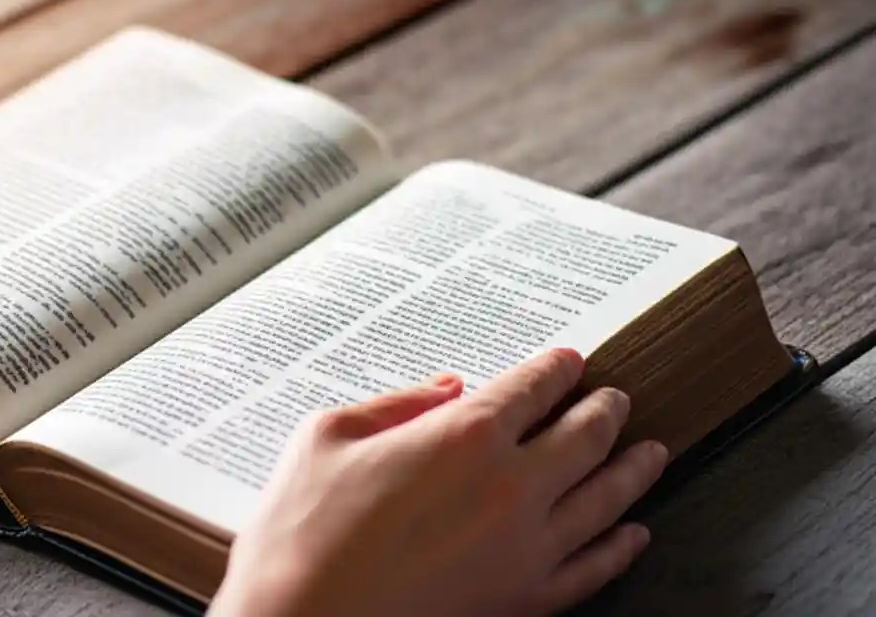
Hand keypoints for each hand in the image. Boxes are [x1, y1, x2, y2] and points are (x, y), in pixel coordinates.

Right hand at [212, 349, 666, 616]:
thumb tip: (444, 389)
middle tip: (617, 398)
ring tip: (652, 452)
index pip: (532, 387)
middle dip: (606, 410)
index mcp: (461, 434)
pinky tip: (634, 534)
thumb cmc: (300, 536)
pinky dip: (622, 548)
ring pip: (606, 498)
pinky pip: (595, 568)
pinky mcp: (525, 600)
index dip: (558, 368)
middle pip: (585, 436)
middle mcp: (509, 486)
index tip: (570, 361)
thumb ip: (394, 404)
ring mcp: (526, 548)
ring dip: (635, 469)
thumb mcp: (326, 437)